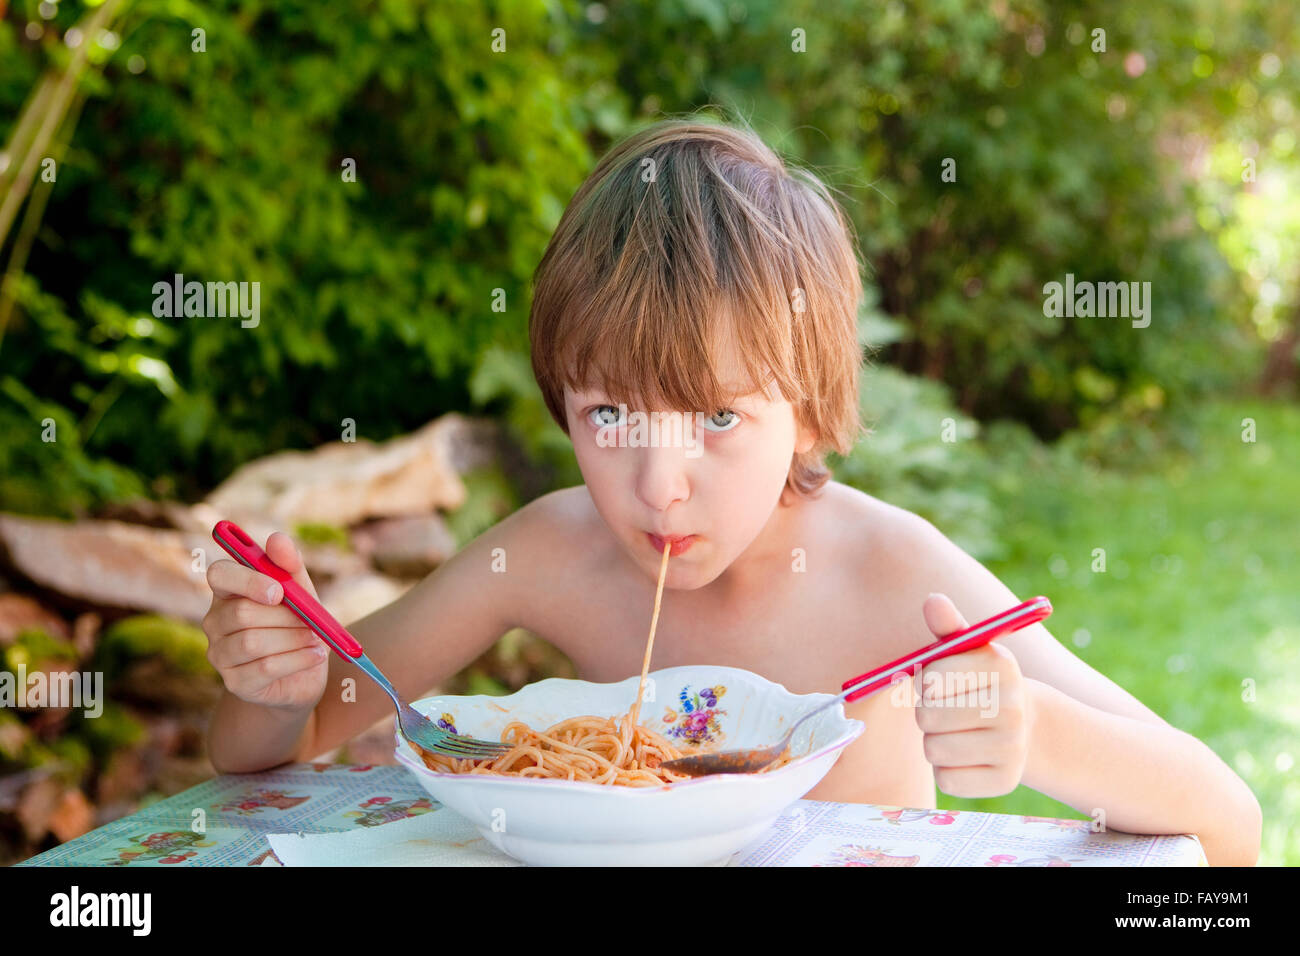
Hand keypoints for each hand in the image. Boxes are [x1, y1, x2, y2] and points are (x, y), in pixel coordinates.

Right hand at [202, 532, 329, 711]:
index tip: (279, 591)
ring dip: (294, 639)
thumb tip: (277, 539)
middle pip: (241, 612)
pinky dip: (298, 660)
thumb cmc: (298, 625)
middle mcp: (215, 622)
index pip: (219, 574)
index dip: (247, 580)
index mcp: (228, 591)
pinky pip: (265, 668)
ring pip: (252, 642)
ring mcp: (220, 654)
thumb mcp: (301, 591)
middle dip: (285, 616)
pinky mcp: (235, 683)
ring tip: (315, 639)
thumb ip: (290, 565)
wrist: (305, 673)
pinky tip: (315, 656)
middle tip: (310, 621)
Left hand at [914, 593, 1032, 797]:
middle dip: (927, 712)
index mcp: (1002, 665)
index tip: (944, 681)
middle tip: (947, 710)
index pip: (930, 678)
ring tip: (956, 731)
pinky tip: (966, 756)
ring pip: (933, 749)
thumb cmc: (980, 682)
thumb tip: (932, 599)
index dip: (927, 681)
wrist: (1025, 726)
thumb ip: (948, 627)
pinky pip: (947, 779)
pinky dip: (947, 770)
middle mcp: (1012, 706)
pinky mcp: (1005, 781)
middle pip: (927, 716)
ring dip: (934, 741)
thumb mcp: (968, 650)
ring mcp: (1012, 747)